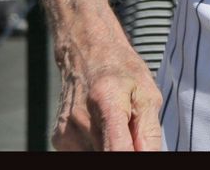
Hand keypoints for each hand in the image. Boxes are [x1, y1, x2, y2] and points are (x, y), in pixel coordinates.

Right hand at [53, 36, 162, 150]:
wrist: (87, 52)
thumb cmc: (120, 70)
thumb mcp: (147, 94)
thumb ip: (149, 131)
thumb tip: (150, 156)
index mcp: (107, 103)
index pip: (118, 151)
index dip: (132, 157)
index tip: (139, 150)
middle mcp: (81, 119)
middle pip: (109, 155)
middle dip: (126, 149)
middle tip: (131, 130)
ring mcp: (67, 130)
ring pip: (98, 157)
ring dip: (111, 148)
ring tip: (115, 125)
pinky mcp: (59, 139)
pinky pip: (85, 153)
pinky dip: (98, 146)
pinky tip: (100, 127)